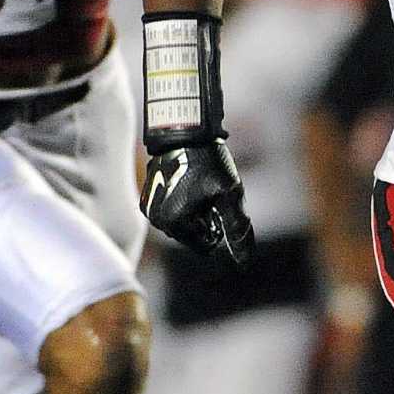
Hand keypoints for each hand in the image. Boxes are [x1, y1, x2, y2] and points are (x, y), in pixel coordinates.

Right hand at [141, 139, 253, 275]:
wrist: (183, 131)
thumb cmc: (208, 162)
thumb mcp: (229, 195)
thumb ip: (237, 228)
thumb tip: (244, 261)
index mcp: (175, 224)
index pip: (204, 245)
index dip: (220, 231)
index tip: (224, 210)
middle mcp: (157, 220)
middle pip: (192, 234)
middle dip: (207, 220)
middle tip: (215, 196)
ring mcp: (150, 207)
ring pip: (182, 221)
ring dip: (196, 212)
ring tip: (204, 187)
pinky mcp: (148, 194)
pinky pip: (171, 208)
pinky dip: (184, 202)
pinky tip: (192, 183)